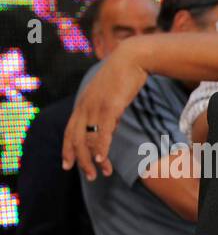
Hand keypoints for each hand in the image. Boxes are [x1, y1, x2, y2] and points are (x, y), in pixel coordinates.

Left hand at [61, 38, 147, 177]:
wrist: (132, 59)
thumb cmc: (124, 76)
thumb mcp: (110, 97)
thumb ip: (106, 113)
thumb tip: (108, 129)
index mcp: (83, 103)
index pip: (69, 131)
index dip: (67, 149)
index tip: (68, 165)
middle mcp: (84, 106)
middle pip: (75, 138)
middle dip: (79, 160)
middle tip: (89, 176)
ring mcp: (95, 107)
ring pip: (87, 139)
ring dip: (91, 159)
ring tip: (98, 173)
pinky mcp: (110, 107)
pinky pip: (102, 132)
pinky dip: (101, 147)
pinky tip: (101, 159)